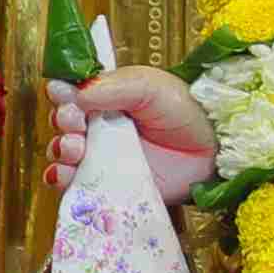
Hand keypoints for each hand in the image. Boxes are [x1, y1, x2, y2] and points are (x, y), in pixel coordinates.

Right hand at [61, 66, 213, 177]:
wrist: (213, 149)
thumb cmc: (184, 110)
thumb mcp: (148, 86)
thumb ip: (112, 87)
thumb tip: (76, 94)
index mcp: (107, 98)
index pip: (70, 95)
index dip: (63, 97)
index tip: (68, 99)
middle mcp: (101, 127)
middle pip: (63, 126)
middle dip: (63, 124)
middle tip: (77, 126)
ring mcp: (104, 158)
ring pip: (65, 155)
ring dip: (60, 151)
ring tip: (76, 150)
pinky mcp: (110, 186)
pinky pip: (78, 185)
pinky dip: (64, 180)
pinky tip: (65, 175)